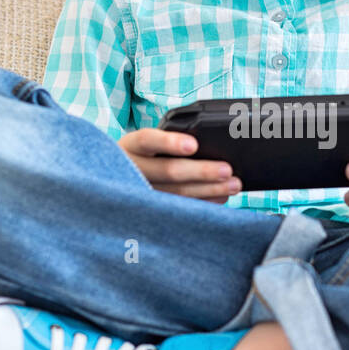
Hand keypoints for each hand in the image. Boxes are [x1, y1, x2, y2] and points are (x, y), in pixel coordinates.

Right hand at [118, 126, 240, 201]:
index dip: (169, 142)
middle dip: (201, 171)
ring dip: (209, 189)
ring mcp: (140, 193)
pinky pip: (179, 208)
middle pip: (168, 170)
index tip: (193, 145)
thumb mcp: (146, 143)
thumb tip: (207, 142)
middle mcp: (132, 169)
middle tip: (227, 170)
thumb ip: (168, 140)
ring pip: (176, 193)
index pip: (148, 140)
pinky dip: (203, 202)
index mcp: (131, 145)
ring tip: (233, 185)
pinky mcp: (150, 209)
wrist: (114, 177)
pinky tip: (220, 198)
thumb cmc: (141, 154)